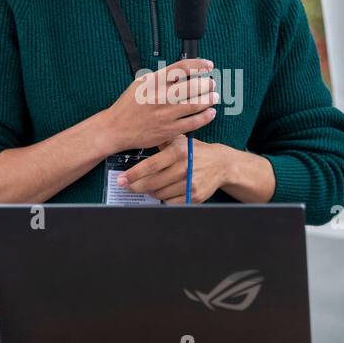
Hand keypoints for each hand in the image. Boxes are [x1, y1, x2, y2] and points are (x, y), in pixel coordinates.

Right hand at [100, 58, 218, 151]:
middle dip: (207, 83)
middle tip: (211, 83)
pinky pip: (193, 123)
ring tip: (214, 96)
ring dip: (209, 99)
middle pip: (192, 86)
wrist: (116, 128)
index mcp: (153, 82)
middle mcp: (160, 97)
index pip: (181, 68)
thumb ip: (160, 78)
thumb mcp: (140, 84)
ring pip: (195, 104)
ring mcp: (165, 114)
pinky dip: (205, 117)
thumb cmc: (128, 106)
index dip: (199, 65)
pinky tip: (210, 113)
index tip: (208, 65)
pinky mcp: (169, 130)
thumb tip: (183, 72)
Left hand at [118, 137, 233, 203]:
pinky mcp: (194, 196)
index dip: (133, 175)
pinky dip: (164, 198)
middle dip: (135, 186)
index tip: (122, 179)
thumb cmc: (196, 151)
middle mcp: (184, 168)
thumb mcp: (180, 140)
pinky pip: (171, 202)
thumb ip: (161, 141)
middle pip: (151, 183)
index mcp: (178, 152)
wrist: (221, 164)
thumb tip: (138, 142)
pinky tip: (163, 191)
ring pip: (159, 194)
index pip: (150, 166)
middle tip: (127, 186)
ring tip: (148, 186)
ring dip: (150, 192)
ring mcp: (189, 184)